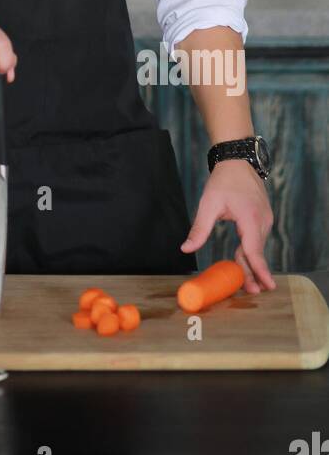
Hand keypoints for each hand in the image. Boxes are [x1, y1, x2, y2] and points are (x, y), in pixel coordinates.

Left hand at [180, 160, 275, 293]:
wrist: (237, 162)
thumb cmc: (223, 181)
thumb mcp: (208, 204)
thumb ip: (199, 229)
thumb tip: (186, 249)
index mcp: (249, 217)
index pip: (254, 249)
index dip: (259, 269)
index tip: (268, 285)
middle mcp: (262, 220)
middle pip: (256, 252)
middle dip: (254, 272)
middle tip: (253, 292)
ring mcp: (265, 219)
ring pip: (257, 246)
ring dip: (251, 262)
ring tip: (248, 283)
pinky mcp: (263, 218)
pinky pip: (257, 239)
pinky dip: (251, 251)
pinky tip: (244, 262)